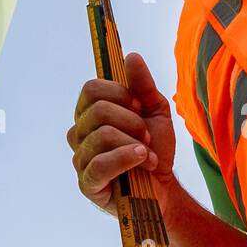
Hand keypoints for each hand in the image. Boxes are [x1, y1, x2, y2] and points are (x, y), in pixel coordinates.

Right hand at [67, 52, 180, 216]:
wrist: (165, 189)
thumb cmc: (154, 150)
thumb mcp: (155, 112)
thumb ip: (143, 85)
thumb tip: (130, 56)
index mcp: (91, 114)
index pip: (91, 89)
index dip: (118, 93)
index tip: (139, 105)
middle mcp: (80, 134)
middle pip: (98, 110)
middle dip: (132, 121)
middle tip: (147, 136)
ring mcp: (81, 159)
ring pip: (102, 135)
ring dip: (134, 142)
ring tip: (148, 154)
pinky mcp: (87, 184)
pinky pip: (100, 164)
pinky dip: (126, 158)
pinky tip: (143, 160)